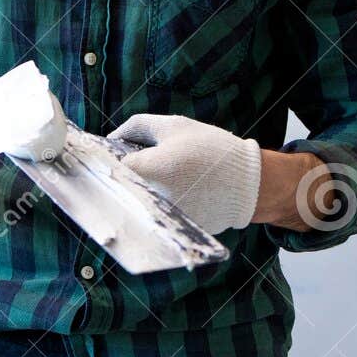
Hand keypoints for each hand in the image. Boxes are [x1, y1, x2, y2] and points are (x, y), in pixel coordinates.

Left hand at [107, 113, 261, 234]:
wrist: (251, 184)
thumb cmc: (212, 150)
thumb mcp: (175, 126)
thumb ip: (137, 126)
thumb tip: (111, 137)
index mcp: (148, 169)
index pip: (110, 168)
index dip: (106, 161)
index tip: (106, 158)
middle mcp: (151, 198)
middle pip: (121, 188)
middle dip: (123, 177)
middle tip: (135, 168)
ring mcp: (161, 217)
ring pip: (137, 204)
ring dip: (138, 193)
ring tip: (162, 181)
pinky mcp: (174, 230)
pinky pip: (156, 215)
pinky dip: (158, 206)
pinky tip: (174, 194)